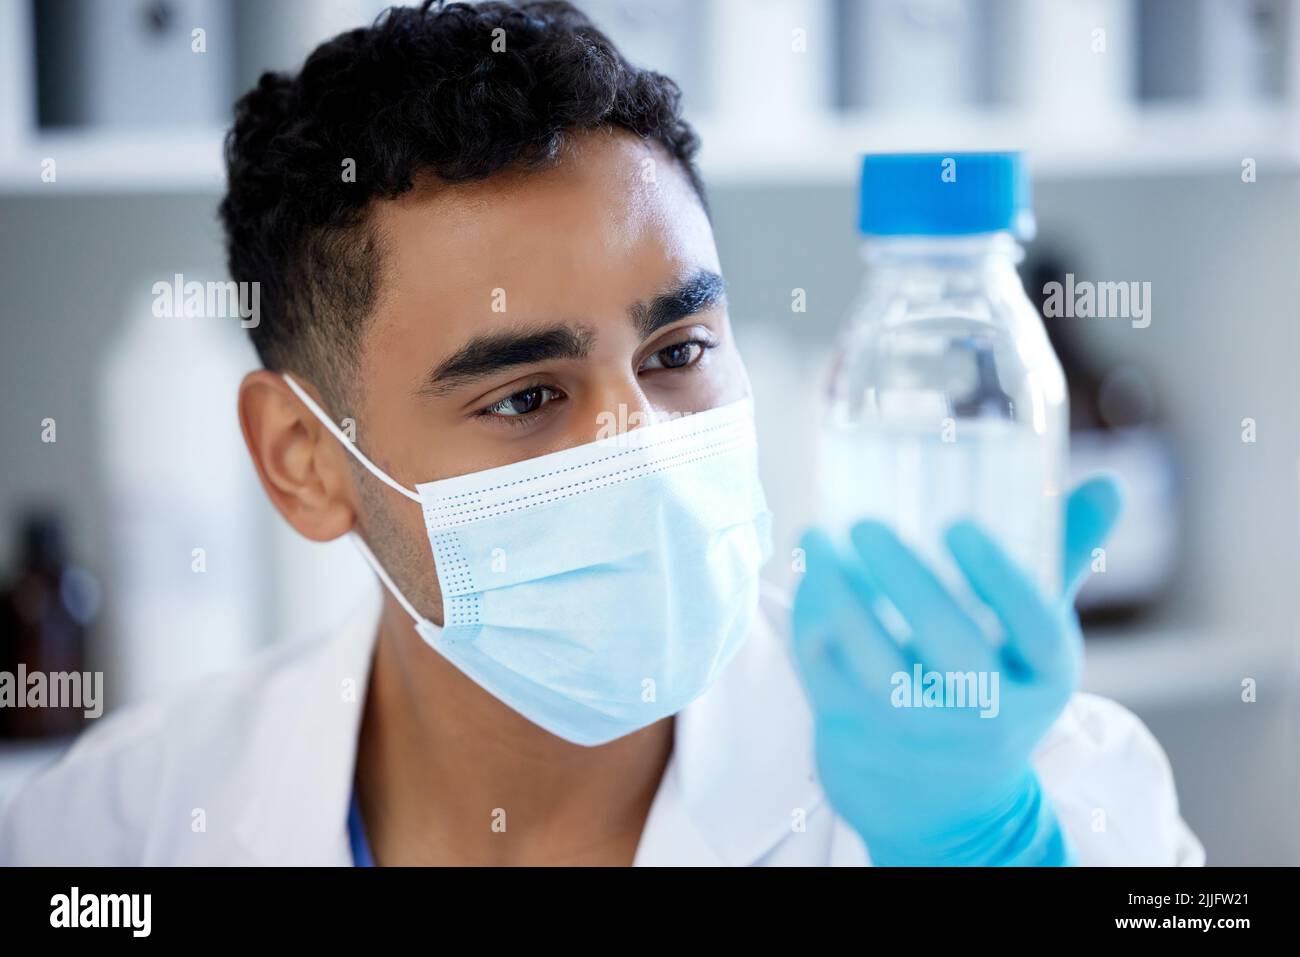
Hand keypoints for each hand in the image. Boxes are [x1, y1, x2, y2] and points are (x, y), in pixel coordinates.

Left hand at [791, 476, 1121, 865]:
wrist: (946, 805)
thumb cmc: (993, 685)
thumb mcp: (1034, 636)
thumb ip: (1061, 557)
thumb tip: (1105, 483)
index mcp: (1045, 680)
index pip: (1038, 629)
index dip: (1000, 578)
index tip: (958, 525)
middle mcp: (989, 716)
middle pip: (952, 648)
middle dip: (906, 580)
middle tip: (866, 524)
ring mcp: (921, 736)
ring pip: (877, 669)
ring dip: (840, 599)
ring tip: (817, 540)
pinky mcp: (860, 742)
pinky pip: (828, 681)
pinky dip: (812, 626)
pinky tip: (808, 581)